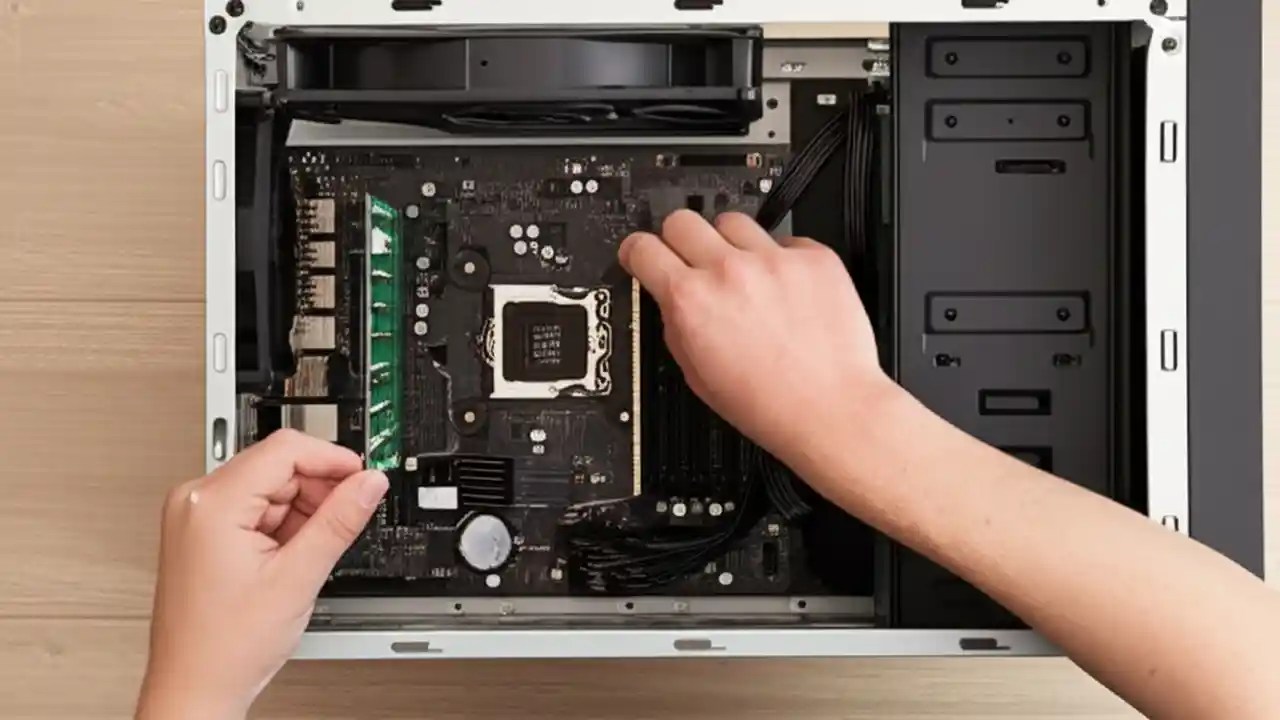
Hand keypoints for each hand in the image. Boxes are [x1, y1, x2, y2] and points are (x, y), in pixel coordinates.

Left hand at [137, 430, 387, 719]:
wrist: (194, 688)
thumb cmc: (225, 647)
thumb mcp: (297, 578)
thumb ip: (339, 522)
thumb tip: (368, 484)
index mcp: (211, 504)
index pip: (284, 450)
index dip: (331, 460)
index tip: (362, 477)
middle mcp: (195, 501)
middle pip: (277, 466)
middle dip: (318, 491)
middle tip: (345, 520)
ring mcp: (195, 517)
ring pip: (270, 488)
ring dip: (302, 512)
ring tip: (308, 555)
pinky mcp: (202, 532)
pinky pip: (255, 509)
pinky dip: (283, 527)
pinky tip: (291, 559)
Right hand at [620, 210, 891, 475]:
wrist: (831, 409)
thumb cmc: (769, 404)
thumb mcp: (696, 376)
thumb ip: (676, 325)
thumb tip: (671, 299)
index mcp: (691, 301)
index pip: (642, 248)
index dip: (636, 251)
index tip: (642, 253)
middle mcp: (730, 272)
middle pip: (682, 220)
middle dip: (678, 239)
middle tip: (690, 259)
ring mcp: (774, 260)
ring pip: (733, 221)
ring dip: (730, 244)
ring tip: (744, 275)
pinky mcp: (814, 258)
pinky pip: (785, 241)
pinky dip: (780, 260)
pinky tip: (784, 289)